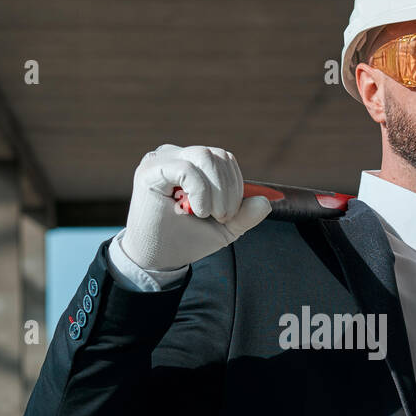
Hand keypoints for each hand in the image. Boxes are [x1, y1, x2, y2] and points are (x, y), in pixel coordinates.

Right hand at [119, 143, 271, 272]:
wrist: (157, 260)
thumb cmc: (187, 240)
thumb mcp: (224, 227)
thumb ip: (245, 215)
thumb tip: (266, 201)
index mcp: (191, 163)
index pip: (223, 159)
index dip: (236, 184)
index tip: (231, 214)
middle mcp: (175, 155)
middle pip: (216, 155)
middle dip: (228, 189)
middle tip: (223, 217)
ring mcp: (161, 159)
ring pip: (203, 156)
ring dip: (215, 191)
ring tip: (209, 215)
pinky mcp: (150, 170)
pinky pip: (187, 169)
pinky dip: (200, 192)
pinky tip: (197, 211)